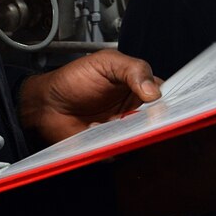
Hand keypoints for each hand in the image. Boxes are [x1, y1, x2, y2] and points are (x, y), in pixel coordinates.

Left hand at [18, 50, 161, 145]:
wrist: (47, 101)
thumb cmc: (75, 79)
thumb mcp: (107, 63)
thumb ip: (133, 70)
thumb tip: (154, 91)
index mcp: (140, 88)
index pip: (165, 96)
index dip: (169, 101)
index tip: (161, 103)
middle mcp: (135, 111)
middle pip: (157, 122)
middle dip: (150, 121)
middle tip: (135, 114)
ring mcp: (123, 131)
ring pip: (141, 139)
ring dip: (128, 131)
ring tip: (109, 119)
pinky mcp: (109, 147)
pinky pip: (120, 152)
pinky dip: (110, 144)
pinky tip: (94, 128)